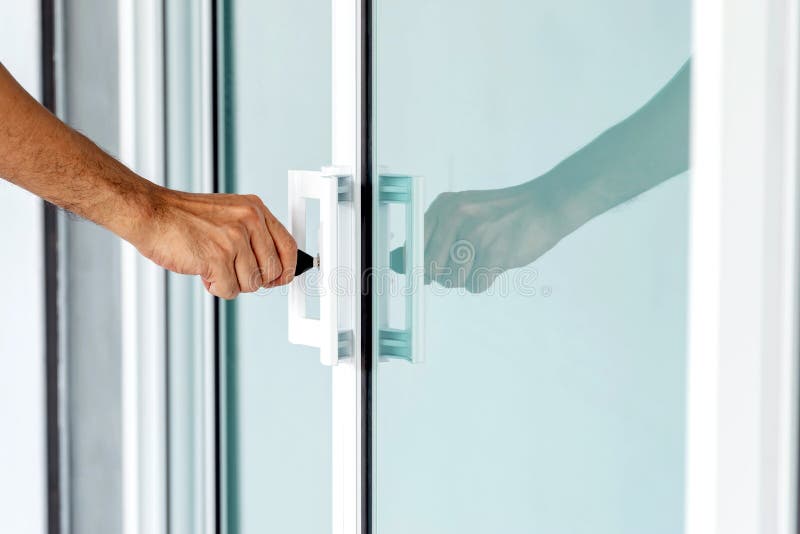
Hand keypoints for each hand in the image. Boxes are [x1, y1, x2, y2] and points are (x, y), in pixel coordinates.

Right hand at [130, 187, 296, 298]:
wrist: (151, 213)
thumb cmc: (184, 218)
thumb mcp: (229, 214)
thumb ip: (253, 236)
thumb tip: (274, 269)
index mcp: (255, 209)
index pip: (288, 245)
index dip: (287, 268)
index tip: (280, 279)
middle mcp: (249, 220)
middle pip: (272, 271)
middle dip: (252, 278)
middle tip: (231, 270)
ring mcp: (234, 238)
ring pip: (252, 284)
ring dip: (231, 282)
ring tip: (212, 265)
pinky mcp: (218, 257)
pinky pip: (230, 290)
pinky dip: (216, 287)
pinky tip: (204, 271)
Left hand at [424, 180, 565, 292]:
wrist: (545, 205)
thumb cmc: (503, 213)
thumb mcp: (466, 209)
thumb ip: (437, 233)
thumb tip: (406, 264)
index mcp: (445, 206)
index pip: (415, 244)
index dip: (416, 265)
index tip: (422, 276)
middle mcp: (456, 218)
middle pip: (431, 268)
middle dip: (444, 275)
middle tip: (464, 264)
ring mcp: (476, 236)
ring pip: (452, 280)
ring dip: (467, 277)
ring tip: (484, 257)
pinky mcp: (494, 254)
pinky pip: (475, 286)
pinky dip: (484, 281)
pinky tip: (496, 263)